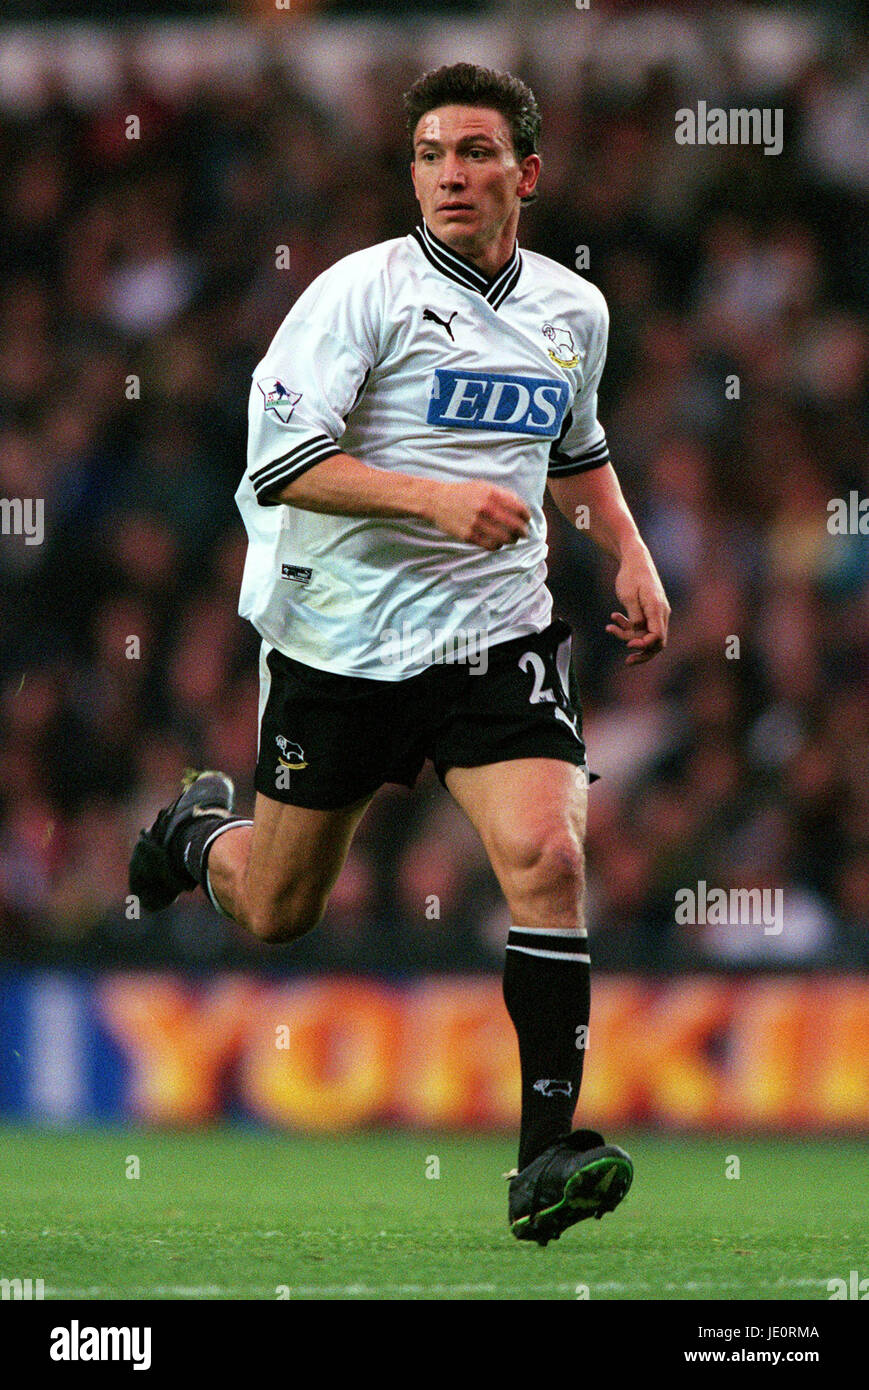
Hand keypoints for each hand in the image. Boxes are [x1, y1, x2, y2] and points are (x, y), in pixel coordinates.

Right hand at [429, 480, 529, 550]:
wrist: (436, 500)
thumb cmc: (463, 494)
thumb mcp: (483, 486)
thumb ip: (502, 495)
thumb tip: (522, 508)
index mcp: (491, 494)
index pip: (519, 508)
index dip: (526, 517)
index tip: (526, 520)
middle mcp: (485, 508)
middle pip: (514, 526)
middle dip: (522, 532)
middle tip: (523, 534)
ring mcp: (476, 523)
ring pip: (504, 538)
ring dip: (511, 540)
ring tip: (511, 539)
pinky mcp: (468, 535)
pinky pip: (490, 545)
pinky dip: (498, 546)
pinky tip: (498, 543)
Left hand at [607, 547, 669, 664]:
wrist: (635, 560)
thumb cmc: (631, 576)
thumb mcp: (629, 596)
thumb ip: (635, 617)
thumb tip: (636, 633)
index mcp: (657, 609)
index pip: (658, 637)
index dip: (644, 646)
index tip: (628, 645)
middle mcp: (661, 612)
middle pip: (657, 642)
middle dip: (642, 652)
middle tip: (627, 661)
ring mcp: (656, 612)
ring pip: (647, 635)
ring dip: (628, 635)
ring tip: (609, 628)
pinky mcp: (650, 611)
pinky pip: (642, 626)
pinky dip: (628, 626)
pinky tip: (613, 618)